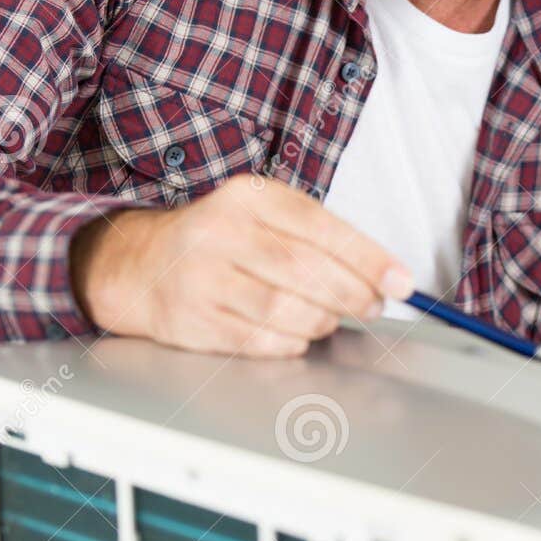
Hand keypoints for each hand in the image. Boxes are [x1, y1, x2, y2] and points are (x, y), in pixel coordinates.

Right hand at [70, 174, 412, 357]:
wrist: (139, 265)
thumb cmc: (218, 241)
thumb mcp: (261, 216)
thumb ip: (318, 237)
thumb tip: (384, 275)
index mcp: (247, 197)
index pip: (320, 226)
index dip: (368, 258)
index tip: (401, 281)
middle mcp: (220, 233)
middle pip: (305, 270)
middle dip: (352, 295)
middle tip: (373, 307)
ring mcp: (202, 278)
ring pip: (284, 309)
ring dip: (322, 321)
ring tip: (330, 319)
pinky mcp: (191, 320)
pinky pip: (259, 340)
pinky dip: (291, 343)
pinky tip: (299, 336)